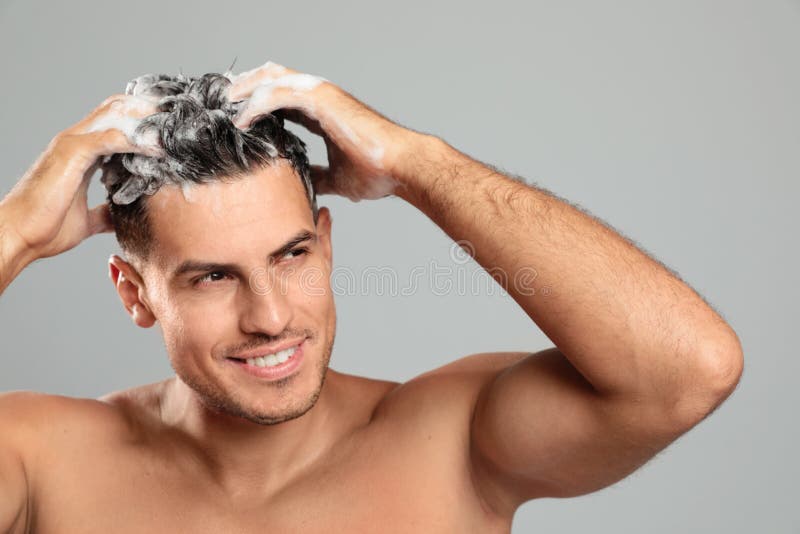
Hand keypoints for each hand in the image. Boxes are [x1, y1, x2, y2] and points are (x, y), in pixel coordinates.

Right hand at [0, 94, 162, 261]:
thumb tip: (120, 215)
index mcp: (80, 152)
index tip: (173, 128)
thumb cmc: (45, 228)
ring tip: (177, 126)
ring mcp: (72, 144)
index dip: (144, 120)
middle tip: (182, 118)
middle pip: (118, 109)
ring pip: (116, 116)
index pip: (116, 122)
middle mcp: (76, 141)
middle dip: (151, 111)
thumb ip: (104, 212)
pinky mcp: (70, 154)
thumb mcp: (86, 220)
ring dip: (148, 121)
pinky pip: (109, 138)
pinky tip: (158, 148)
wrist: (19, 236)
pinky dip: (136, 140)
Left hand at [228, 60, 423, 201]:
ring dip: (245, 90)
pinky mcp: (322, 99)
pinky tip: (242, 120)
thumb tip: (305, 184)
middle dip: (245, 86)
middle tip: (221, 102)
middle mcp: (320, 98)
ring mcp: (321, 95)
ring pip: (272, 78)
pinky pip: (278, 94)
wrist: (399, 167)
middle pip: (273, 78)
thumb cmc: (378, 172)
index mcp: (322, 112)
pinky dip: (256, 104)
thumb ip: (319, 175)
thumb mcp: (337, 179)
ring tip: (224, 105)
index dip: (257, 102)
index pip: (282, 97)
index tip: (234, 116)